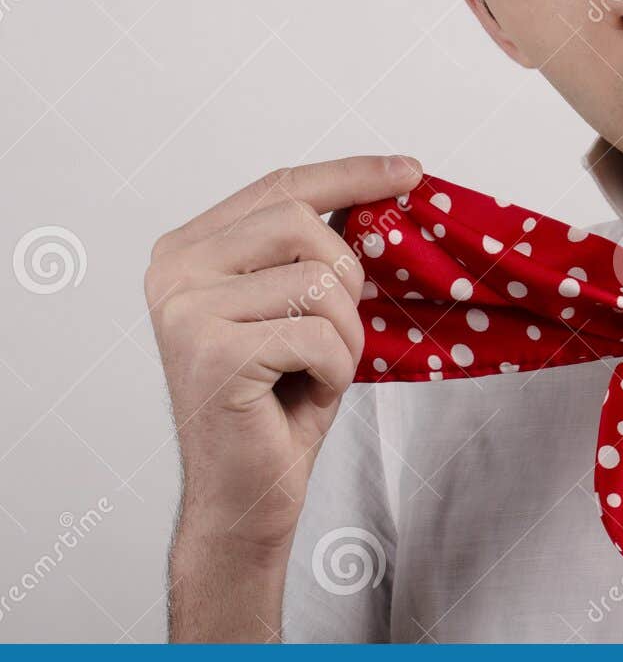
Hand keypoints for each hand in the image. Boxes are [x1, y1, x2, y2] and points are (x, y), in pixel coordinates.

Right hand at [146, 155, 419, 561]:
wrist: (245, 492)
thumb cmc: (278, 400)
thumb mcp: (300, 308)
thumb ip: (314, 251)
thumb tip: (382, 191)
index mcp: (190, 249)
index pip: (281, 186)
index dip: (351, 174)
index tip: (410, 169)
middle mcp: (175, 271)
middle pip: (300, 221)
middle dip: (346, 277)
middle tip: (336, 331)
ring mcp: (186, 310)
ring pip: (317, 280)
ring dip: (343, 334)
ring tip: (315, 370)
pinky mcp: (213, 352)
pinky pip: (317, 334)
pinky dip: (334, 369)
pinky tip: (302, 395)